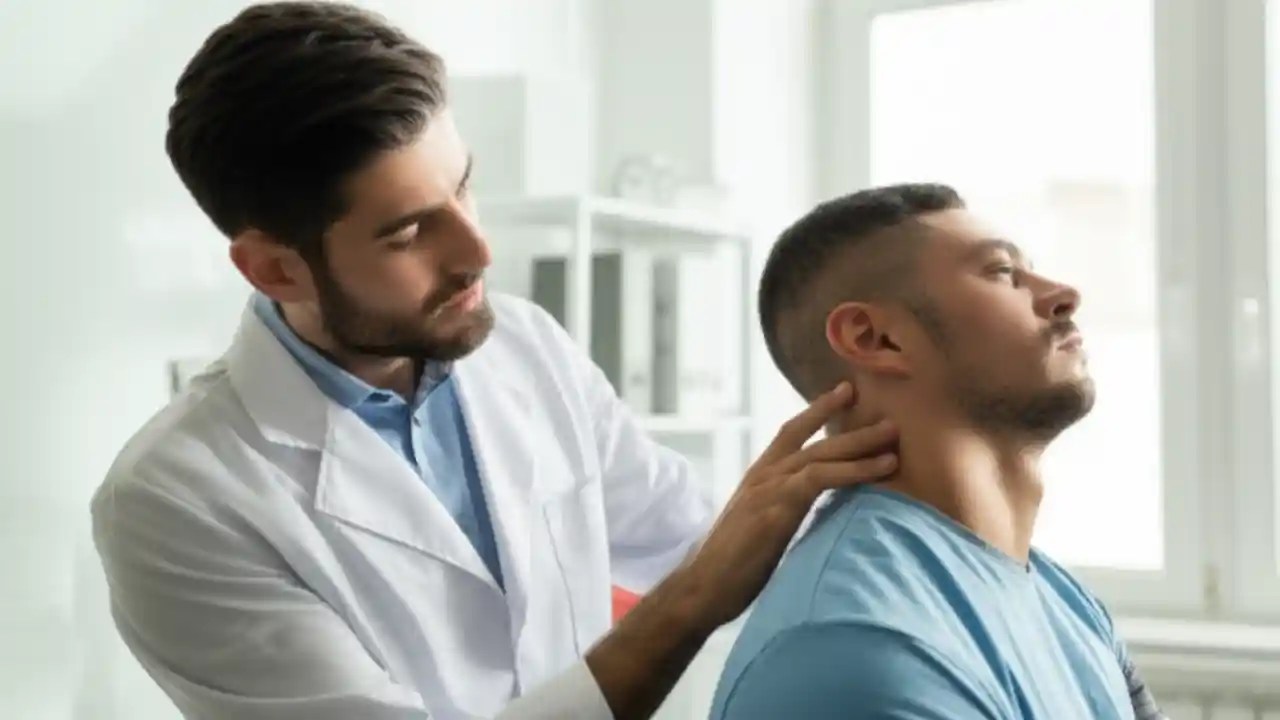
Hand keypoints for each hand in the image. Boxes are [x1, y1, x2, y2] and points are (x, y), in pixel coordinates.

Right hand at [675, 381, 897, 629]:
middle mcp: (762, 475)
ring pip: (821, 453)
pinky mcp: (776, 507)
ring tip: (893, 435)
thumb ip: (782, 512)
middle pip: (810, 437)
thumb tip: (809, 514)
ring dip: (860, 443)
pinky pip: (821, 477)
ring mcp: (768, 488)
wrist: (701, 588)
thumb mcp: (759, 529)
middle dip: (848, 421)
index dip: (817, 412)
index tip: (843, 394)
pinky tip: (881, 467)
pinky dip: (854, 469)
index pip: (790, 434)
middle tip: (886, 411)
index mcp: (757, 478)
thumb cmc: (730, 569)